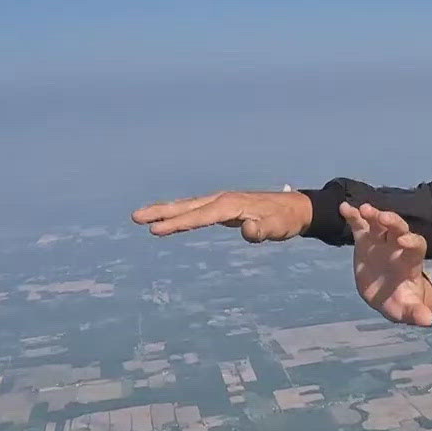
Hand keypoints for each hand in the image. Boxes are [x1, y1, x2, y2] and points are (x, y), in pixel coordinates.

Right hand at [131, 190, 312, 241]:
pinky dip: (180, 214)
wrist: (296, 208)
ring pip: (189, 207)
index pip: (199, 216)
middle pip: (187, 207)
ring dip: (166, 211)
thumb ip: (262, 230)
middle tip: (135, 217)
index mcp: (231, 205)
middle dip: (161, 212)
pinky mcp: (223, 208)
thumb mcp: (277, 227)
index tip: (157, 230)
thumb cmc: (285, 219)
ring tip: (142, 218)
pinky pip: (196, 211)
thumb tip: (247, 229)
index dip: (178, 224)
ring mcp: (221, 203)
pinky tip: (169, 220)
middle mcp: (222, 200)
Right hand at [339, 202, 431, 326]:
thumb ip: (417, 312)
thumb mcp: (407, 310)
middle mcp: (397, 246)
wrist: (386, 295)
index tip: (403, 242)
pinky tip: (343, 208)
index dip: (411, 241)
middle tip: (382, 217)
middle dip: (392, 221)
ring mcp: (380, 242)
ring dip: (372, 214)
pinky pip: (359, 225)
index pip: (416, 245)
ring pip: (379, 223)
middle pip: (399, 228)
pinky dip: (353, 216)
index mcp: (410, 261)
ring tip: (362, 209)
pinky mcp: (364, 241)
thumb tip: (428, 321)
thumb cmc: (400, 301)